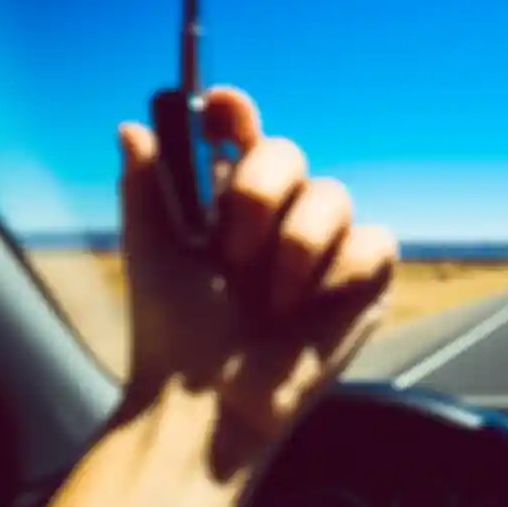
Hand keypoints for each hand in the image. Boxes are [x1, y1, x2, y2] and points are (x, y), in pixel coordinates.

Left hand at [114, 87, 396, 481]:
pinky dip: (341, 273)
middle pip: (289, 152)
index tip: (221, 107)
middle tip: (231, 250)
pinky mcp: (367, 281)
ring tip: (270, 301)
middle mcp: (281, 213)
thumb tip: (133, 127)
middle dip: (258, 192)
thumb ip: (145, 186)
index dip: (235, 113)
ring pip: (334, 196)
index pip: (240, 133)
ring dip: (294, 247)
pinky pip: (374, 242)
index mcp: (228, 199)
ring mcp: (326, 246)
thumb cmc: (177, 332)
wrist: (212, 399)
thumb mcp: (151, 252)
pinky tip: (310, 310)